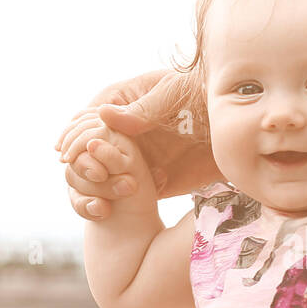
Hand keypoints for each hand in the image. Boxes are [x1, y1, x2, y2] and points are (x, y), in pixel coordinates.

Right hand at [55, 70, 222, 220]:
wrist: (236, 128)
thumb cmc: (206, 96)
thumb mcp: (175, 97)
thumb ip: (143, 110)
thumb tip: (104, 116)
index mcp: (121, 102)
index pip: (85, 120)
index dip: (75, 138)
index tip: (70, 155)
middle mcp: (121, 132)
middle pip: (84, 151)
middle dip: (80, 167)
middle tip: (91, 179)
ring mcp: (131, 158)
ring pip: (95, 176)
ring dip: (91, 189)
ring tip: (101, 199)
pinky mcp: (146, 183)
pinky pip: (118, 196)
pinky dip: (108, 204)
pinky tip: (110, 211)